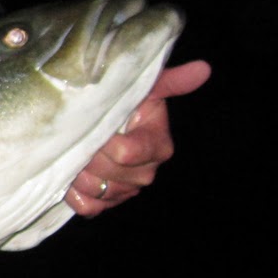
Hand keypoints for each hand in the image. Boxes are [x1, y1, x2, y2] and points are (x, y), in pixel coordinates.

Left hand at [66, 60, 210, 217]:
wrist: (105, 122)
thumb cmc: (126, 102)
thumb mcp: (145, 88)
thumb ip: (170, 81)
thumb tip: (203, 68)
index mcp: (158, 146)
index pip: (125, 153)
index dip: (106, 142)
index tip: (98, 124)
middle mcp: (147, 172)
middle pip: (109, 174)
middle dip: (89, 156)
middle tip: (81, 138)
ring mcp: (128, 191)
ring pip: (97, 191)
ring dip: (79, 173)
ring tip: (77, 153)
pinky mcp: (109, 203)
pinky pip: (89, 208)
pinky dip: (76, 195)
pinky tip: (74, 176)